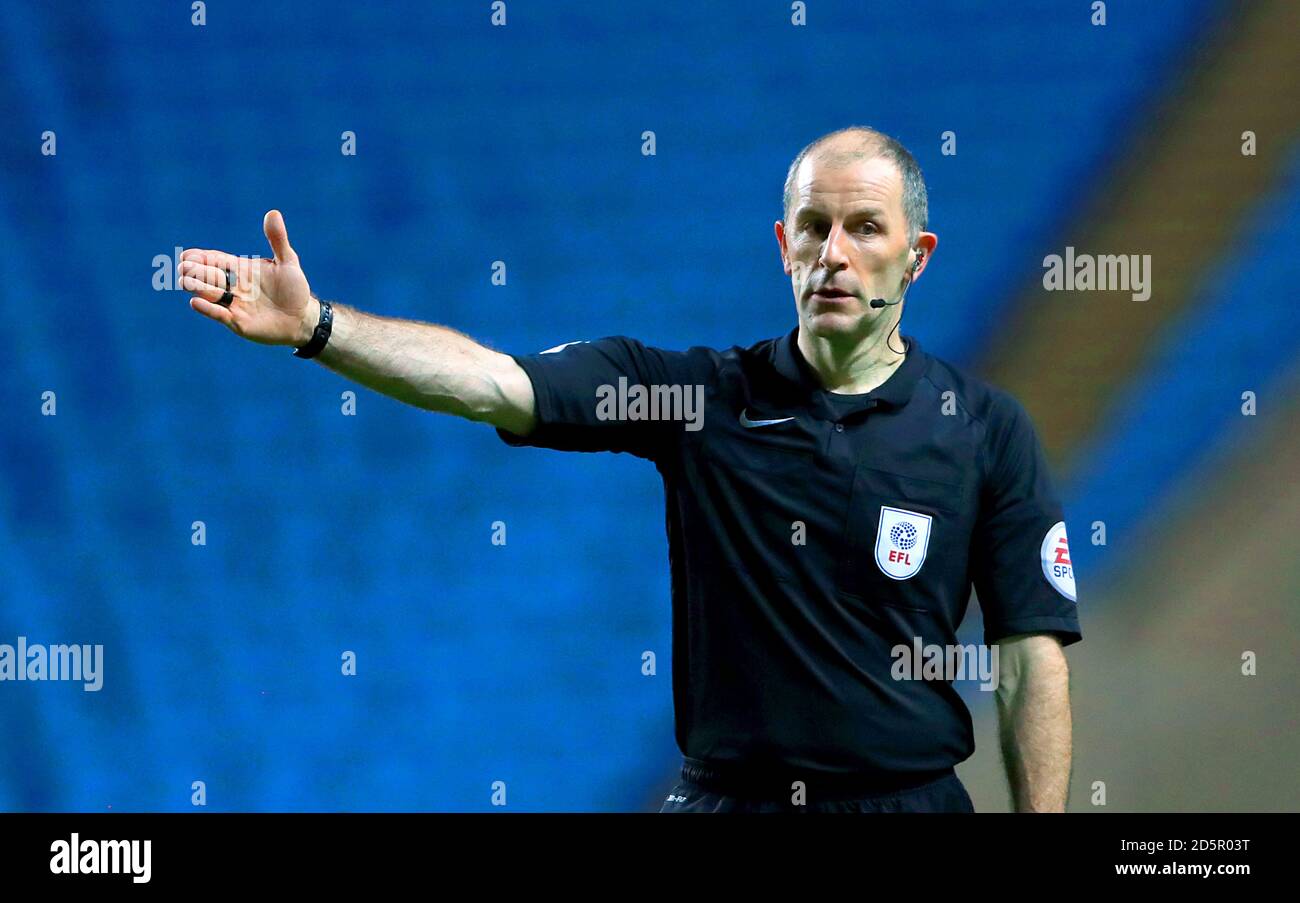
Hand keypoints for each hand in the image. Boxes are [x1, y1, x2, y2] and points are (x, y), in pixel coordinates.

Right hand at [181, 210, 317, 345]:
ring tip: (184, 281)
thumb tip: (273, 213)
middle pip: (207, 276)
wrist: (302, 317)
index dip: (199, 258)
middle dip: (196, 271)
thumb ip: (277, 239)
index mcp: (239, 269)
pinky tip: (195, 302)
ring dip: (197, 287)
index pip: (214, 260)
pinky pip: (219, 315)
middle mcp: (232, 286)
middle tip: (185, 267)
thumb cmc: (294, 288)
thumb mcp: (287, 261)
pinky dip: (207, 309)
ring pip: (209, 294)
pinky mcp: (237, 322)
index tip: (187, 256)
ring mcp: (233, 304)